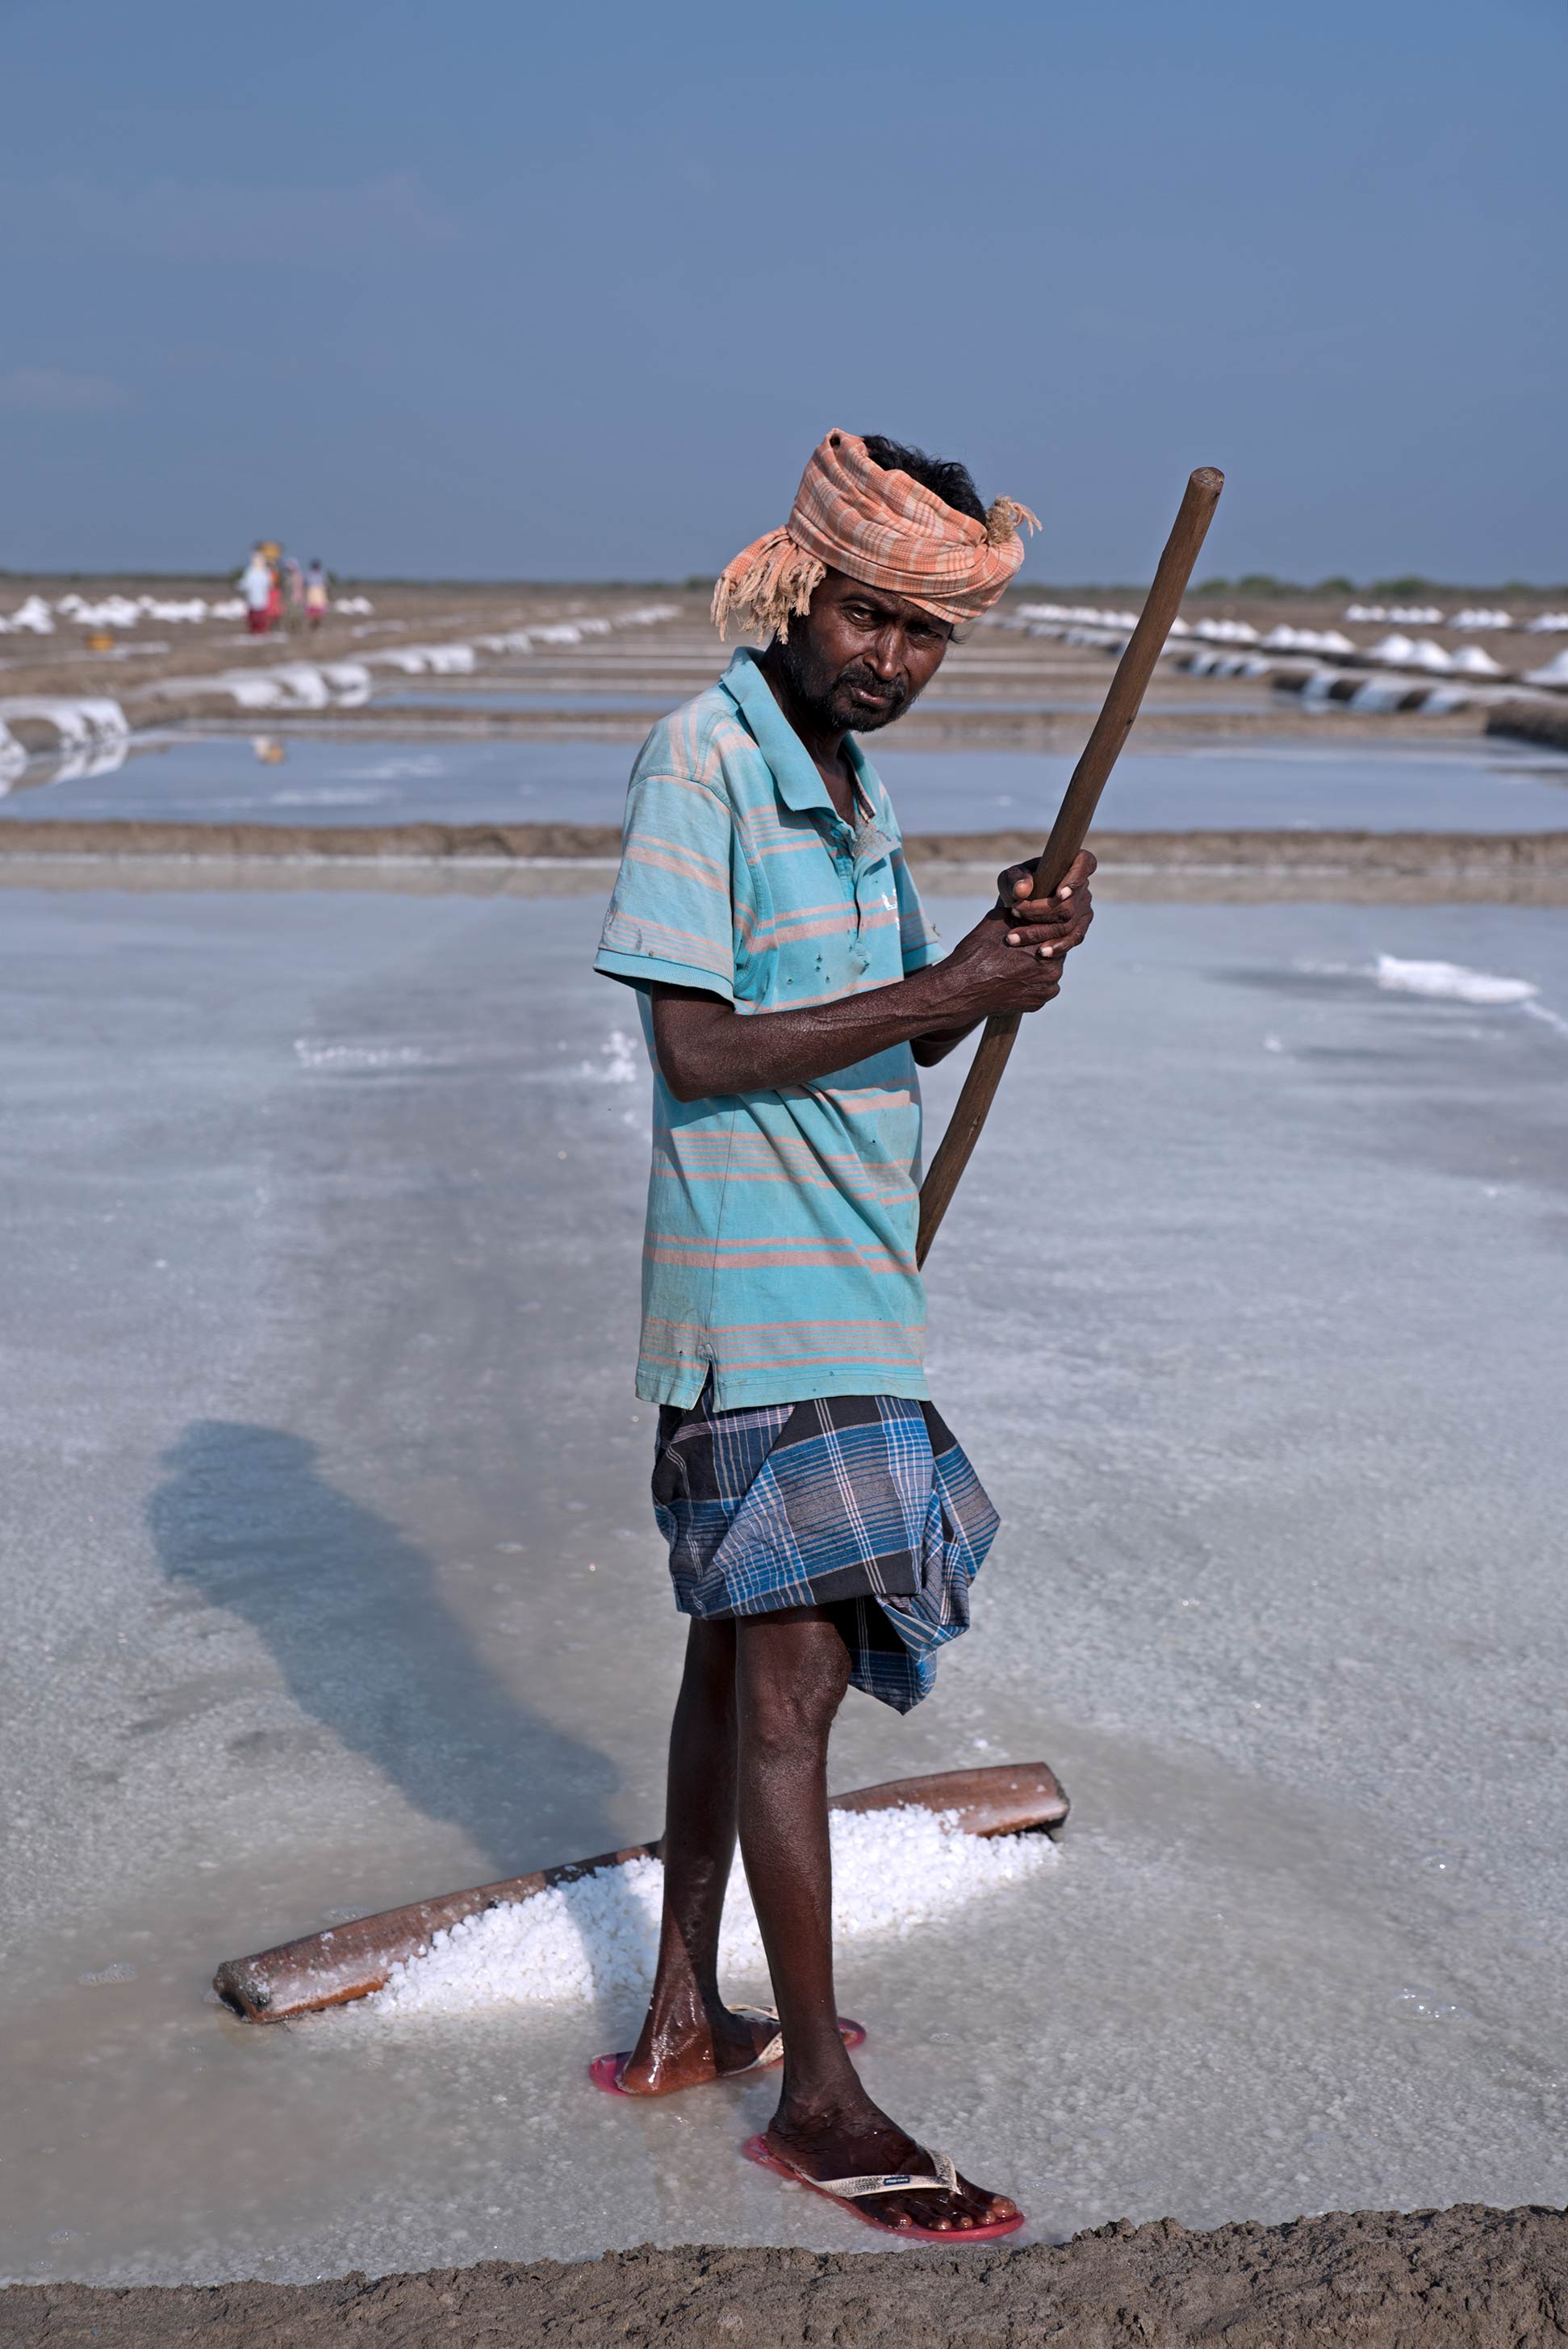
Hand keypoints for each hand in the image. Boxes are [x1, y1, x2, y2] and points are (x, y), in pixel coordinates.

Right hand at [934, 848, 1094, 1021]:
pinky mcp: (1037, 1004)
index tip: (1032, 926)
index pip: (1055, 931)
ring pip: (1048, 970)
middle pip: (1053, 951)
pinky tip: (1015, 976)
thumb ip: (1020, 911)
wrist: (961, 989)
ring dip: (1038, 965)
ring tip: (1018, 961)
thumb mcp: (998, 921)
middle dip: (1040, 946)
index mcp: (1046, 946)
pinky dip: (1031, 983)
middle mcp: (1053, 971)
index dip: (1043, 927)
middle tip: (1025, 943)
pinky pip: (1040, 988)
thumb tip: (1029, 897)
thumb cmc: (977, 952)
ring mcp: (1045, 990)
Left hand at [996, 848, 1096, 960]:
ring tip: (1013, 937)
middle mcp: (1082, 887)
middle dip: (1039, 912)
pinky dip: (1057, 946)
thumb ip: (1013, 880)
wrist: (1017, 911)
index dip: (1076, 879)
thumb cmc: (1016, 887)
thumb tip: (1023, 890)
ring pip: (1068, 924)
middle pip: (1068, 904)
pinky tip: (1041, 952)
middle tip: (1014, 913)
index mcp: (1071, 865)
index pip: (1086, 864)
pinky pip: (1073, 939)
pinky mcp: (1079, 928)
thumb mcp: (1009, 879)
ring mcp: (1083, 909)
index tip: (1058, 895)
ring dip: (1039, 932)